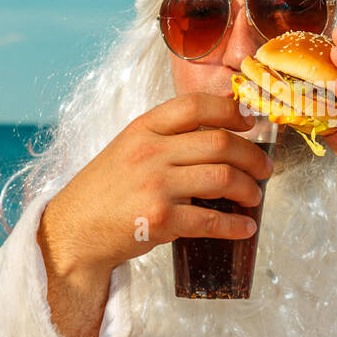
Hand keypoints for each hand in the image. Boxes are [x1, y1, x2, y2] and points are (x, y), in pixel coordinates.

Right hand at [38, 92, 274, 277]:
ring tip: (254, 197)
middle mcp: (150, 151)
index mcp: (143, 128)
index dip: (230, 110)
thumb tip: (218, 137)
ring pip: (222, 179)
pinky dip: (234, 226)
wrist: (72, 232)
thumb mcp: (128, 149)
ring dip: (248, 189)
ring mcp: (155, 185)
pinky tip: (244, 228)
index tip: (249, 123)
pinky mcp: (160, 219)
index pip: (195, 105)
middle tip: (264, 169)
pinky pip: (211, 219)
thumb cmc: (105, 192)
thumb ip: (165, 139)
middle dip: (252, 156)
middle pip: (220, 143)